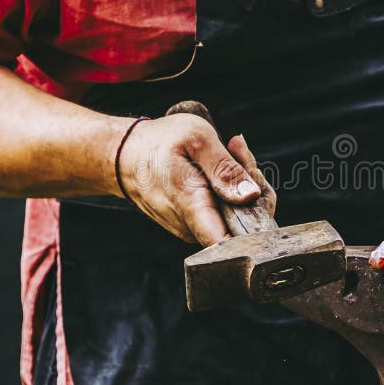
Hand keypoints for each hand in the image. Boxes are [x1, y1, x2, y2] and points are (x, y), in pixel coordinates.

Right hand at [117, 114, 275, 245]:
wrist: (125, 156)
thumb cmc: (158, 143)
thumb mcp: (196, 140)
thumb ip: (225, 169)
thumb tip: (251, 195)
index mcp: (193, 206)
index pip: (230, 244)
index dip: (257, 227)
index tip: (258, 193)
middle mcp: (192, 226)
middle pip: (243, 223)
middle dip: (254, 187)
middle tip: (238, 151)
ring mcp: (192, 228)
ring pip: (235, 216)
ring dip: (242, 185)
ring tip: (228, 151)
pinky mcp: (195, 225)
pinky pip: (223, 213)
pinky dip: (230, 189)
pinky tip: (220, 166)